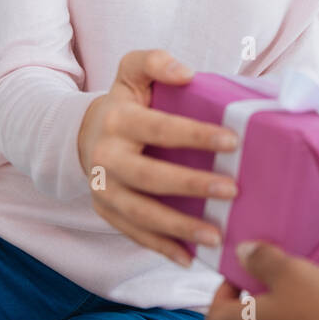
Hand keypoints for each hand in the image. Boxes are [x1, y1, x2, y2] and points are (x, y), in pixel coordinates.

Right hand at [76, 49, 239, 266]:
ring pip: (141, 214)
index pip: (160, 128)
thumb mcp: (132, 72)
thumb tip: (186, 73)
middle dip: (191, 185)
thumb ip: (154, 62)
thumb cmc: (125, 103)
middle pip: (150, 177)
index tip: (232, 141)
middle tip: (232, 190)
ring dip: (179, 228)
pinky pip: (134, 234)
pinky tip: (191, 257)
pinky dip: (162, 248)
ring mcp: (103, 190)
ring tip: (216, 235)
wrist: (86, 134)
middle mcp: (106, 158)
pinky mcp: (105, 212)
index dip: (195, 135)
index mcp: (118, 121)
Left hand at [205, 242, 318, 319]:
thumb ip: (263, 261)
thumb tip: (241, 253)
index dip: (224, 292)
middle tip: (271, 282)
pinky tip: (315, 314)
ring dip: (272, 317)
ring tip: (297, 296)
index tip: (245, 273)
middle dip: (248, 305)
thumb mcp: (293, 273)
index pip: (213, 315)